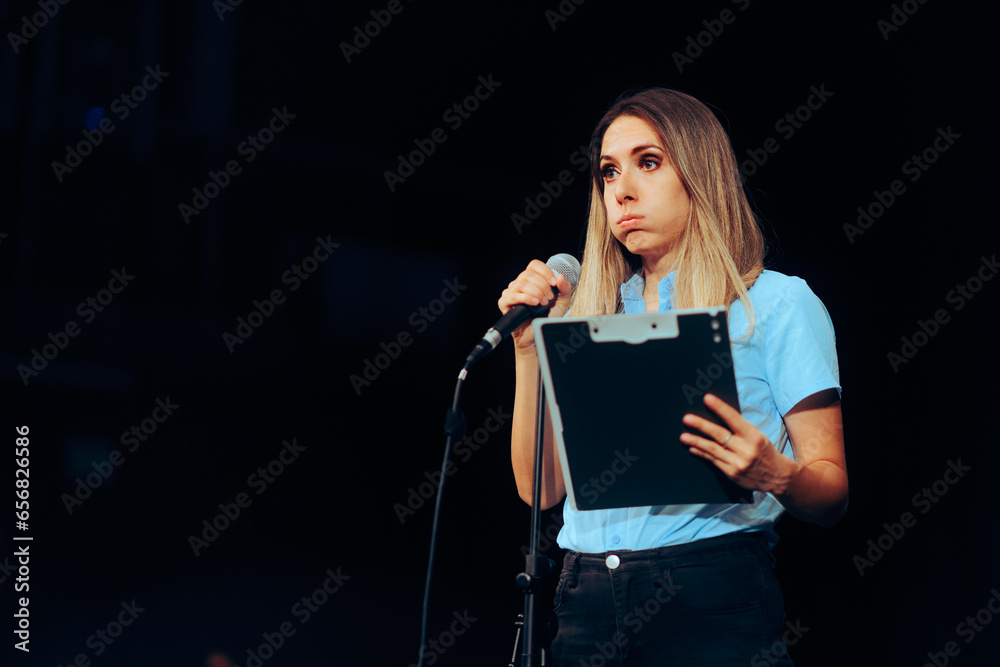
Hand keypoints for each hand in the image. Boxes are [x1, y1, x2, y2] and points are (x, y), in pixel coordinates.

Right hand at [497, 259, 573, 349]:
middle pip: (528, 274)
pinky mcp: (504, 303)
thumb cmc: (547, 317)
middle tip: (549, 299)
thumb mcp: (562, 302)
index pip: (534, 265)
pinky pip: (513, 295)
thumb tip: (560, 277)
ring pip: (521, 283)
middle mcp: (519, 283)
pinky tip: (535, 303)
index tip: (554, 283)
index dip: (545, 271)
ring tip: (542, 304)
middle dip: (543, 286)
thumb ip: (564, 289)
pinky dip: (526, 298)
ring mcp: (511, 292)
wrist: (538, 334)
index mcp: (532, 280)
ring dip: (536, 293)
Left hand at [680, 393, 799, 495]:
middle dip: (701, 426)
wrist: (776, 476)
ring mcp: (738, 463)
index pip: (734, 419)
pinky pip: (713, 461)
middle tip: (687, 418)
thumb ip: (739, 428)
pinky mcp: (732, 474)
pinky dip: (702, 453)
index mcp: (754, 436)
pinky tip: (693, 448)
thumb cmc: (763, 450)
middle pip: (720, 435)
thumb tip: (717, 415)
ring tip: (683, 436)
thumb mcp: (757, 436)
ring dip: (696, 442)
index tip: (707, 398)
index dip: (720, 408)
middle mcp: (746, 450)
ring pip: (713, 450)